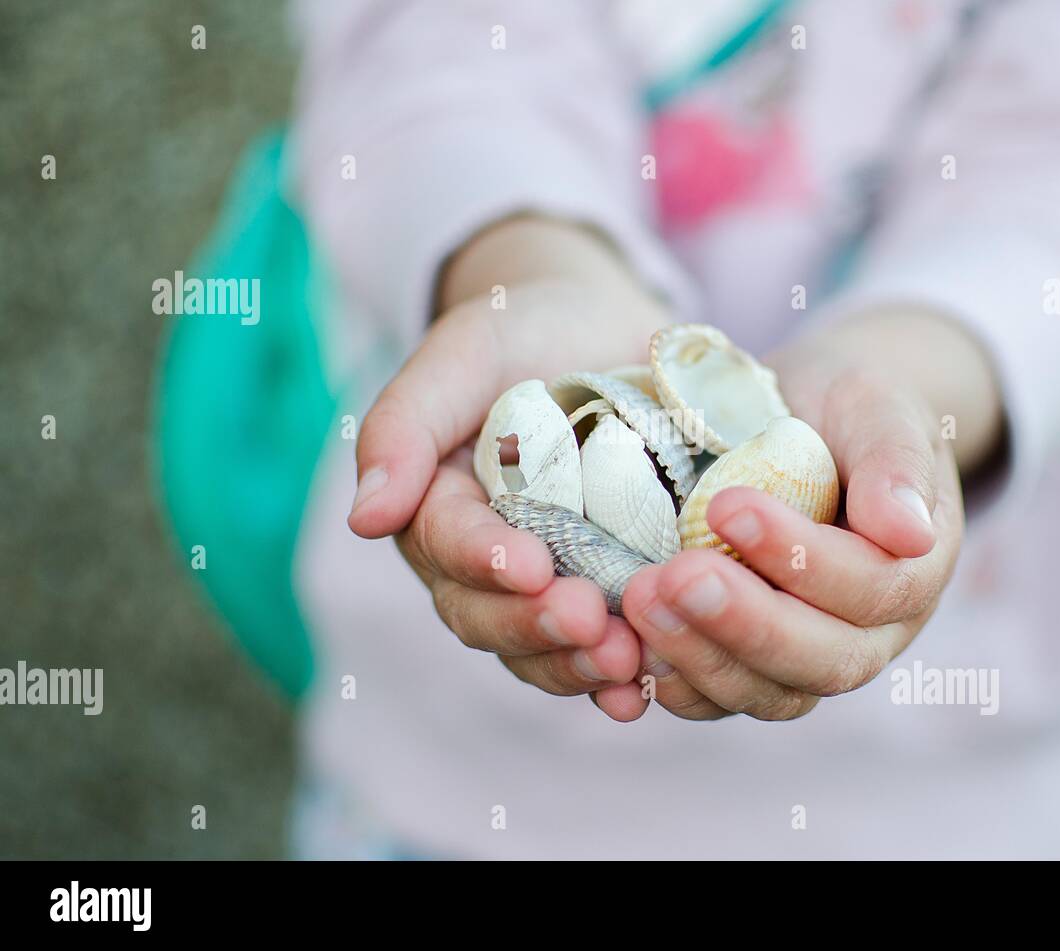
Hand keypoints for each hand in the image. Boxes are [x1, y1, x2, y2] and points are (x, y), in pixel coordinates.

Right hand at [350, 218, 672, 719]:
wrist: (605, 331)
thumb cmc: (525, 329)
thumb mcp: (467, 351)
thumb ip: (408, 421)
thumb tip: (363, 517)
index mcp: (438, 504)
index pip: (449, 546)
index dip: (485, 562)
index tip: (531, 566)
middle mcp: (484, 558)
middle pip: (487, 615)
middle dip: (533, 626)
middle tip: (588, 623)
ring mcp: (547, 582)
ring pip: (540, 648)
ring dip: (576, 665)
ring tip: (625, 662)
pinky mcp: (606, 592)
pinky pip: (600, 649)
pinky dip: (621, 675)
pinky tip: (648, 690)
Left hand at [608, 307, 1002, 721]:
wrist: (807, 419)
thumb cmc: (848, 406)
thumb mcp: (880, 408)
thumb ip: (897, 464)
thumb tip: (910, 534)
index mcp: (914, 572)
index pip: (869, 588)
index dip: (799, 557)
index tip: (728, 506)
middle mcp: (870, 633)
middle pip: (820, 660)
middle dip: (744, 625)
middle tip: (672, 578)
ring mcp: (808, 657)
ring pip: (766, 692)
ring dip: (699, 656)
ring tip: (639, 602)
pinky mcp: (750, 664)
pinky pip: (717, 697)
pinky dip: (673, 682)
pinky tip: (626, 647)